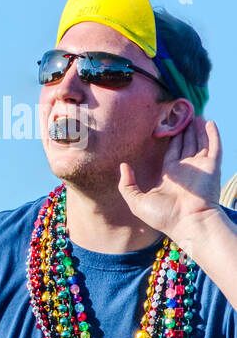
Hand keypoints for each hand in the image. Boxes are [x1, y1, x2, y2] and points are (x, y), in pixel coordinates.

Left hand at [120, 116, 223, 244]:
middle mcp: (186, 170)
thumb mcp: (137, 201)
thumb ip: (126, 184)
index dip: (171, 139)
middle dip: (185, 130)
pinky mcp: (212, 167)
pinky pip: (214, 147)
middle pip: (186, 144)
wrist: (188, 223)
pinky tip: (208, 122)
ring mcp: (200, 168)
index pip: (172, 152)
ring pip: (199, 142)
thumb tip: (122, 166)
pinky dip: (212, 134)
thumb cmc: (163, 216)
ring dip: (197, 129)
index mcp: (170, 176)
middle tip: (182, 114)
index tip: (168, 126)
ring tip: (194, 114)